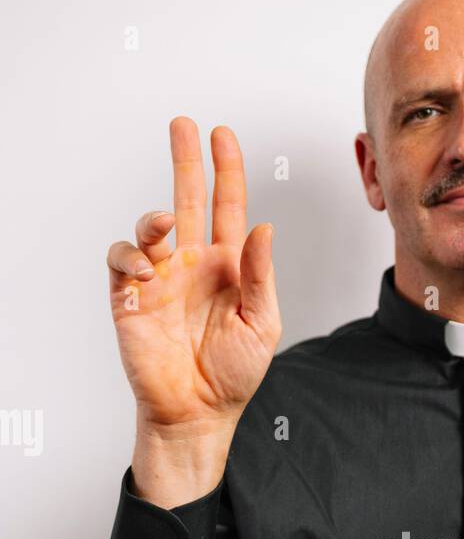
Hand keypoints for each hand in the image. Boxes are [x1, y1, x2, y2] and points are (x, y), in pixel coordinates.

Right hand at [106, 117, 280, 431]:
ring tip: (161, 225)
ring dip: (153, 218)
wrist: (198, 413)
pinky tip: (147, 270)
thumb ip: (261, 275)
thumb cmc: (234, 374)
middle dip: (185, 161)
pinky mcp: (131, 297)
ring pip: (150, 227)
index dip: (226, 170)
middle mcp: (193, 265)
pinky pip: (123, 260)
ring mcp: (161, 279)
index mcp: (228, 266)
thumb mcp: (262, 323)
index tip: (222, 135)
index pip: (227, 207)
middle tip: (182, 125)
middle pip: (186, 200)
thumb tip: (265, 227)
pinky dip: (130, 254)